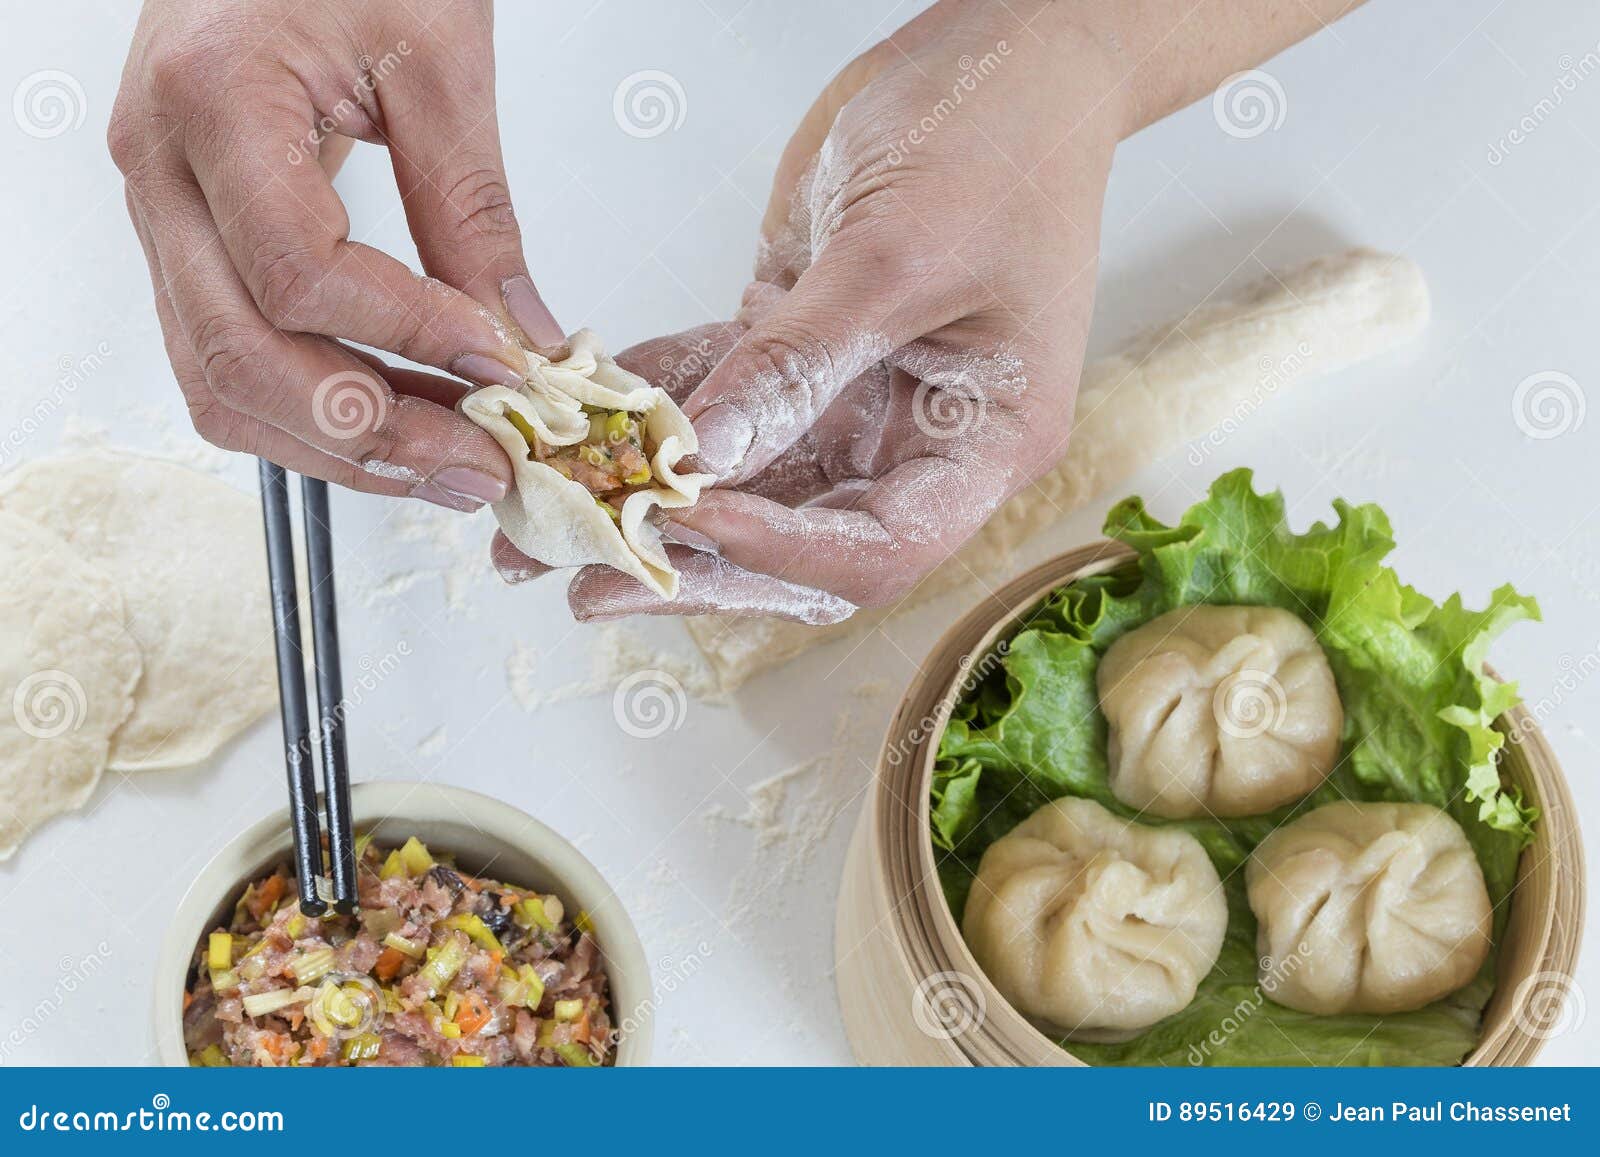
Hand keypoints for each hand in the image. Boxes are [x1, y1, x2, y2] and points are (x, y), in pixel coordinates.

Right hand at [109, 0, 563, 508]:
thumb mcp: (436, 56)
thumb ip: (473, 205)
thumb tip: (523, 336)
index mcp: (214, 98)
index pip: (299, 271)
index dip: (408, 335)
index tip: (502, 367)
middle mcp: (160, 166)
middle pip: (239, 355)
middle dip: (373, 433)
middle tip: (480, 464)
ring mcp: (159, 209)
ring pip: (218, 380)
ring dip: (338, 447)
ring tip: (447, 470)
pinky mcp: (183, 236)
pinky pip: (225, 355)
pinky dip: (310, 412)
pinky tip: (396, 428)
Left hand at [546, 1, 1123, 617]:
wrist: (1001, 51)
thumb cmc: (993, 141)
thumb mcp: (892, 258)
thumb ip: (797, 364)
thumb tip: (703, 459)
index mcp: (982, 443)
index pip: (878, 547)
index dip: (782, 554)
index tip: (689, 524)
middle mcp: (919, 439)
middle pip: (801, 538)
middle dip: (697, 561)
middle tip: (590, 579)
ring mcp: (858, 397)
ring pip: (748, 481)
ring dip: (656, 498)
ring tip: (555, 517)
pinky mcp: (803, 346)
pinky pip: (720, 395)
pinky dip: (655, 406)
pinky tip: (583, 421)